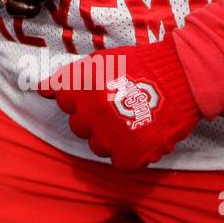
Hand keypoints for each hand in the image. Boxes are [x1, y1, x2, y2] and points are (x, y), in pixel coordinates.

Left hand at [37, 38, 201, 169]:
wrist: (181, 76)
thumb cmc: (139, 65)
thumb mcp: (98, 61)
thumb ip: (68, 77)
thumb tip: (41, 90)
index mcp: (79, 90)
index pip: (62, 100)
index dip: (79, 97)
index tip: (96, 92)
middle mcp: (89, 114)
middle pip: (78, 125)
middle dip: (92, 118)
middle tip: (116, 105)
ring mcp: (108, 136)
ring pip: (96, 145)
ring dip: (109, 136)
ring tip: (129, 120)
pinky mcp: (128, 154)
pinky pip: (118, 161)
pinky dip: (128, 153)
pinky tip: (139, 134)